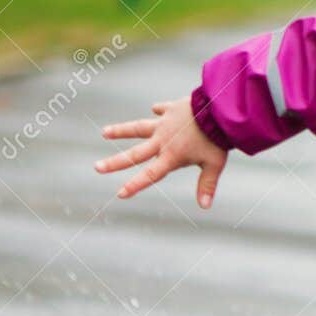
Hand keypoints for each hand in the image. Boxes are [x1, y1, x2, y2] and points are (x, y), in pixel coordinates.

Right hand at [95, 98, 227, 207]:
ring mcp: (164, 123)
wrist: (219, 109)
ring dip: (121, 130)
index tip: (120, 194)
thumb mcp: (214, 165)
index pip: (149, 175)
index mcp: (171, 156)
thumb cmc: (217, 139)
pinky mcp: (171, 109)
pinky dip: (158, 111)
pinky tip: (154, 110)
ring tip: (104, 132)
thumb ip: (207, 185)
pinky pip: (162, 110)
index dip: (135, 185)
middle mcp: (162, 140)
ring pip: (138, 128)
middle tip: (97, 167)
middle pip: (135, 153)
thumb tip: (205, 206)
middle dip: (115, 162)